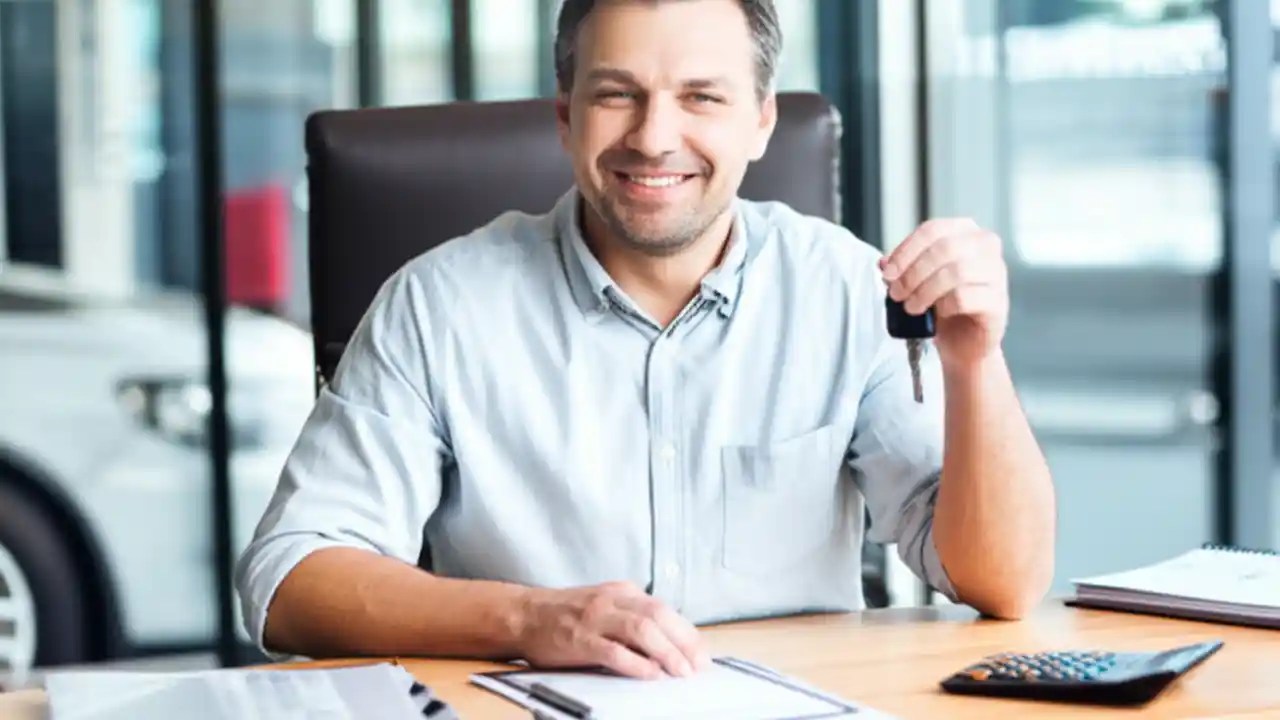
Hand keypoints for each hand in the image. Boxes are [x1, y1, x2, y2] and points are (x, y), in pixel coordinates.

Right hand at [515, 581, 709, 678]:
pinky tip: (650, 674)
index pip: (665, 609)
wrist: (523, 614)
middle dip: (684, 643)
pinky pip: (614, 651)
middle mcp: (612, 600)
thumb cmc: (566, 614)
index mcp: (622, 592)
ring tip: (680, 673)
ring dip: (666, 652)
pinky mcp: (580, 639)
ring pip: (641, 629)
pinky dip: (636, 663)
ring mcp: (595, 618)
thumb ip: (632, 615)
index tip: (702, 654)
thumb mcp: (604, 604)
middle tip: (698, 667)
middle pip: (659, 616)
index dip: (687, 633)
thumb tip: (668, 642)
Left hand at [880, 218, 1008, 370]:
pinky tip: (937, 313)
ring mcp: (997, 273)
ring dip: (925, 291)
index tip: (888, 273)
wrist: (964, 342)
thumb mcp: (918, 280)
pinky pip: (966, 297)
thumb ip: (903, 267)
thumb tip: (884, 263)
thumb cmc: (942, 304)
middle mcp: (987, 246)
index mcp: (966, 231)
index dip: (905, 251)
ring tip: (911, 307)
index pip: (932, 230)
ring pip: (956, 272)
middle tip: (897, 294)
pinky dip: (944, 306)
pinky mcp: (998, 302)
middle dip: (913, 273)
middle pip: (944, 248)